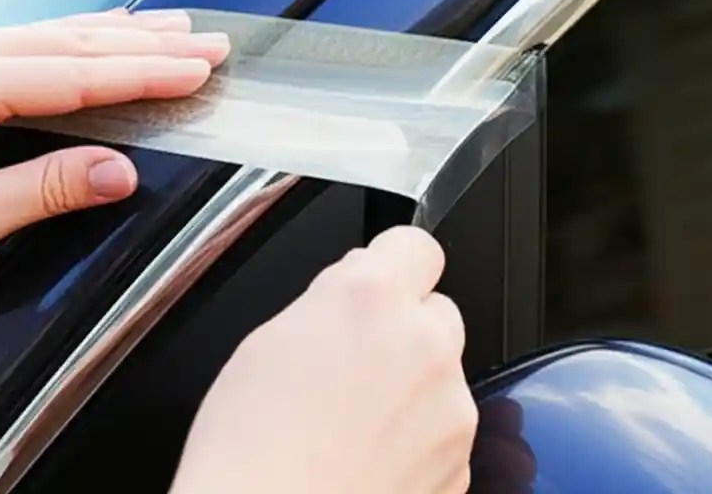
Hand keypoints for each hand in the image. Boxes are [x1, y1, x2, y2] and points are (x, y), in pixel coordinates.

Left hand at [0, 9, 228, 283]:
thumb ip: (45, 191)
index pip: (75, 76)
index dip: (145, 74)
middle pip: (71, 43)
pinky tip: (106, 35)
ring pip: (51, 34)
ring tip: (179, 30)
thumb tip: (122, 172)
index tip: (202, 69)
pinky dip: (76, 40)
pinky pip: (25, 41)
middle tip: (214, 44)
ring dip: (119, 34)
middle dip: (148, 46)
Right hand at [170, 226, 476, 493]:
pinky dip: (416, 443)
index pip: (415, 245)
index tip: (375, 284)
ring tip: (347, 427)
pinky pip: (445, 435)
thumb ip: (326, 304)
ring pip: (444, 377)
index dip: (392, 266)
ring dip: (410, 391)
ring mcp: (451, 409)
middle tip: (351, 366)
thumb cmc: (250, 452)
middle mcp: (423, 345)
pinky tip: (363, 459)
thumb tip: (350, 296)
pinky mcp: (462, 465)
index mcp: (370, 300)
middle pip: (437, 312)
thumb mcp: (264, 344)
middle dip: (403, 331)